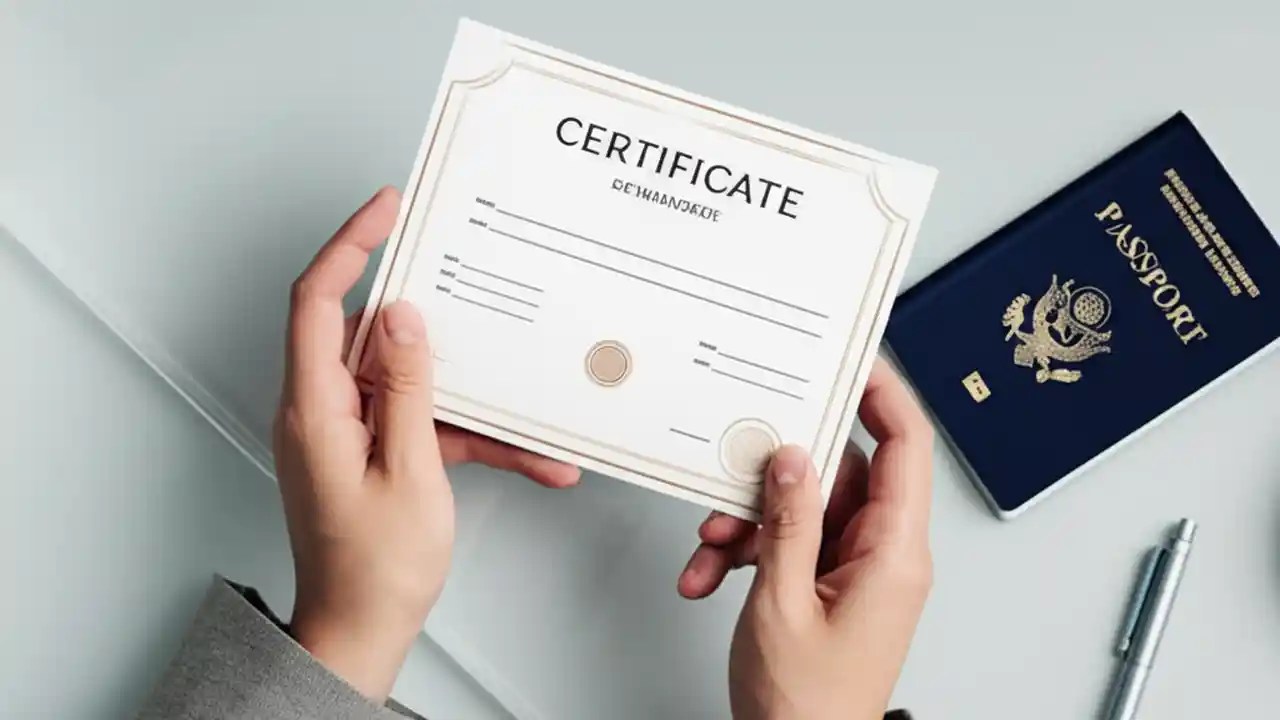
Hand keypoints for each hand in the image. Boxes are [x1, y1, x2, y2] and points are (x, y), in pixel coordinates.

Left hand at [273, 187, 579, 700]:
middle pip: (364, 329)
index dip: (350, 246)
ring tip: (516, 391)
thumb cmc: (376, 569)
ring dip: (464, 387)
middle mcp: (323, 410)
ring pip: (405, 378)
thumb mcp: (410, 470)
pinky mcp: (372, 450)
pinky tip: (525, 454)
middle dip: (423, 306)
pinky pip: (422, 420)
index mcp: (316, 408)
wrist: (361, 632)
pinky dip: (469, 431)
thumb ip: (406, 387)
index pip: (316, 300)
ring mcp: (348, 430)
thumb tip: (401, 316)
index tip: (386, 208)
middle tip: (466, 270)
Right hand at [678, 360, 933, 719]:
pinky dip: (749, 552)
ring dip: (751, 523)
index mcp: (894, 555)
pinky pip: (791, 543)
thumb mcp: (782, 603)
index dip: (884, 395)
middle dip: (776, 477)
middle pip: (839, 474)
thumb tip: (794, 457)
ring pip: (804, 508)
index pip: (907, 448)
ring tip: (714, 547)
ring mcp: (857, 570)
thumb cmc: (808, 708)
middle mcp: (884, 556)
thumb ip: (787, 522)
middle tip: (737, 476)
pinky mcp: (830, 584)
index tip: (851, 361)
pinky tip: (712, 574)